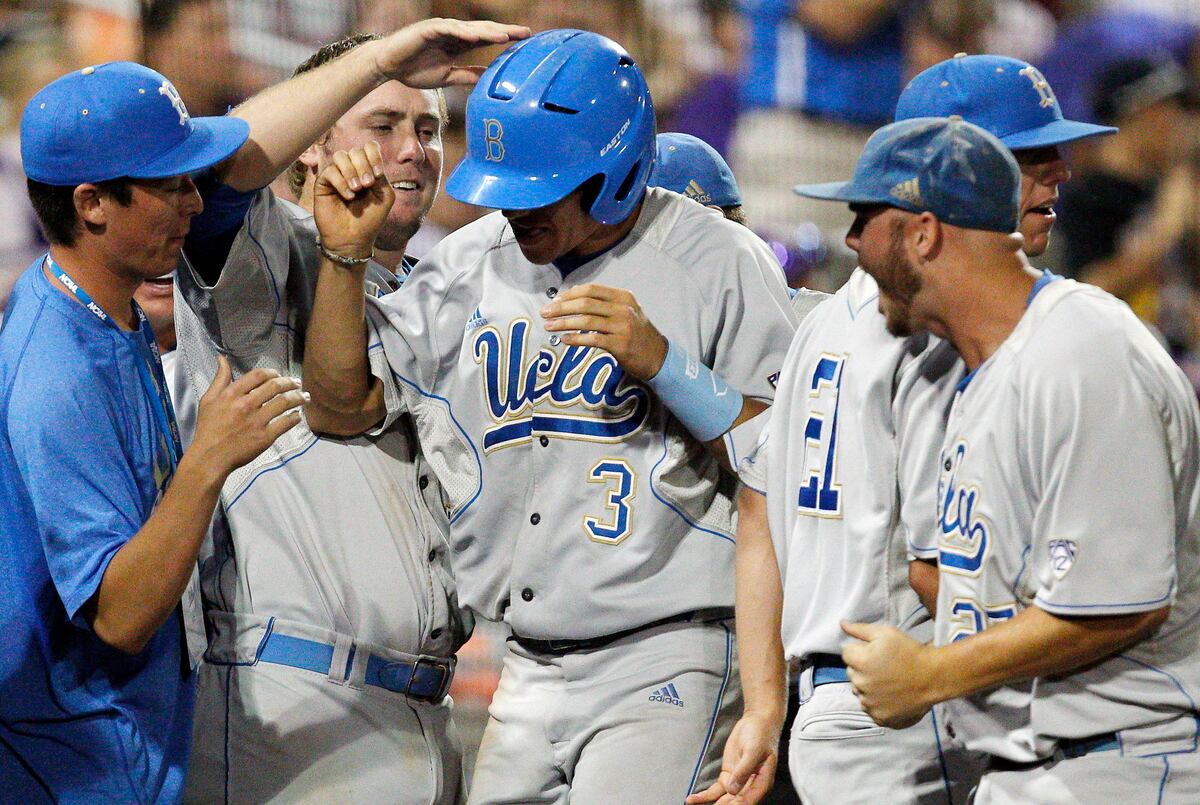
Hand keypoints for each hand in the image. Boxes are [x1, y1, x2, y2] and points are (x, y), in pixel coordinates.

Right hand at [189, 356, 305, 476]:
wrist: (210, 457)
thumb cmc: (208, 428)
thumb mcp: (208, 399)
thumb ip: (219, 378)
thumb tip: (222, 358)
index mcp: (232, 394)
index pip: (258, 375)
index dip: (272, 372)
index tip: (279, 375)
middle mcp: (246, 405)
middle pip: (275, 386)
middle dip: (290, 382)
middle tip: (297, 383)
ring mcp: (257, 421)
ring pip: (284, 403)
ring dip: (298, 397)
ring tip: (305, 397)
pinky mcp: (265, 437)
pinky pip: (285, 423)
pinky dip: (295, 418)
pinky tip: (297, 415)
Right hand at [313, 142, 394, 258]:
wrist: (353, 239)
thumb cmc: (370, 219)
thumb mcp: (384, 196)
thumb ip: (381, 175)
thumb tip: (369, 159)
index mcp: (367, 169)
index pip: (369, 147)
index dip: (374, 156)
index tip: (378, 175)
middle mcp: (351, 169)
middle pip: (356, 150)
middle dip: (364, 166)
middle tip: (367, 185)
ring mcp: (336, 175)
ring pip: (341, 156)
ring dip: (351, 172)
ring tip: (357, 190)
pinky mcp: (323, 183)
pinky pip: (330, 171)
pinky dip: (341, 182)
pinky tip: (348, 196)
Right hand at [373, 18, 530, 87]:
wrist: (388, 66)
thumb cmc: (414, 69)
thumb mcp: (448, 77)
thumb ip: (467, 75)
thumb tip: (487, 79)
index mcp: (459, 44)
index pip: (487, 38)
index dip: (506, 38)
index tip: (525, 41)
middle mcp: (454, 33)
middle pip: (484, 29)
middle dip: (505, 31)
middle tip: (526, 33)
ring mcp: (442, 29)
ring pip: (470, 28)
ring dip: (488, 31)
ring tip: (507, 35)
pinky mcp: (429, 28)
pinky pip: (449, 29)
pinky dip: (463, 32)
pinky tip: (477, 36)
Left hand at [541, 284, 668, 380]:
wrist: (658, 356)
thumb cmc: (637, 334)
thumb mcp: (626, 312)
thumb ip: (604, 304)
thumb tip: (573, 297)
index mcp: (623, 297)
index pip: (591, 289)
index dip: (569, 294)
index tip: (554, 300)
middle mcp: (623, 309)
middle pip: (585, 303)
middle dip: (561, 307)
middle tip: (545, 313)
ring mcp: (622, 326)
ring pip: (586, 321)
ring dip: (564, 323)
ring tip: (549, 326)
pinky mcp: (620, 344)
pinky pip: (592, 339)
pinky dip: (575, 339)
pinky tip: (564, 340)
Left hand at [685, 713, 780, 803]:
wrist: (755, 724)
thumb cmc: (760, 736)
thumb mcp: (753, 751)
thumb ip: (744, 770)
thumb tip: (733, 791)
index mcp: (762, 784)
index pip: (748, 801)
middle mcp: (749, 788)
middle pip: (734, 804)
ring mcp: (737, 783)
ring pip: (722, 800)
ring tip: (692, 804)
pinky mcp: (727, 778)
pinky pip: (715, 791)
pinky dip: (704, 796)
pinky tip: (692, 800)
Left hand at [841, 621, 935, 728]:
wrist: (934, 677)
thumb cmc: (909, 651)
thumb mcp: (885, 633)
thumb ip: (860, 629)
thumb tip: (842, 624)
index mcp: (859, 662)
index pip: (847, 654)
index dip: (860, 651)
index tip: (876, 653)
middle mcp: (860, 684)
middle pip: (852, 673)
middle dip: (862, 668)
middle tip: (884, 667)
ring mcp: (869, 703)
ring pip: (859, 691)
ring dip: (868, 687)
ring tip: (888, 682)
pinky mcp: (879, 717)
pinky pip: (869, 708)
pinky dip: (876, 703)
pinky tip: (890, 695)